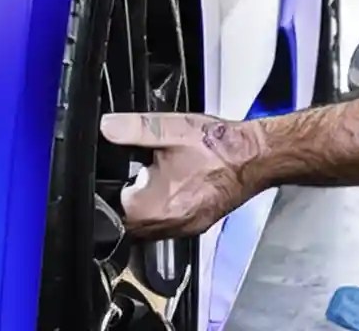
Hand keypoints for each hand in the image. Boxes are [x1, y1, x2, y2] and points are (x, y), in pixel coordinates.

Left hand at [99, 112, 263, 240]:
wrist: (254, 158)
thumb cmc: (218, 148)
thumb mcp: (170, 129)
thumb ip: (133, 129)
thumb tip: (107, 127)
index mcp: (154, 208)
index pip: (109, 211)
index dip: (104, 191)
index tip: (110, 174)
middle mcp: (167, 226)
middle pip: (125, 223)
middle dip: (121, 200)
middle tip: (131, 173)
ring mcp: (182, 230)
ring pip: (145, 228)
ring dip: (139, 207)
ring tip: (147, 180)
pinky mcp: (194, 226)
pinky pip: (165, 226)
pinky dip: (158, 210)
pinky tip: (166, 188)